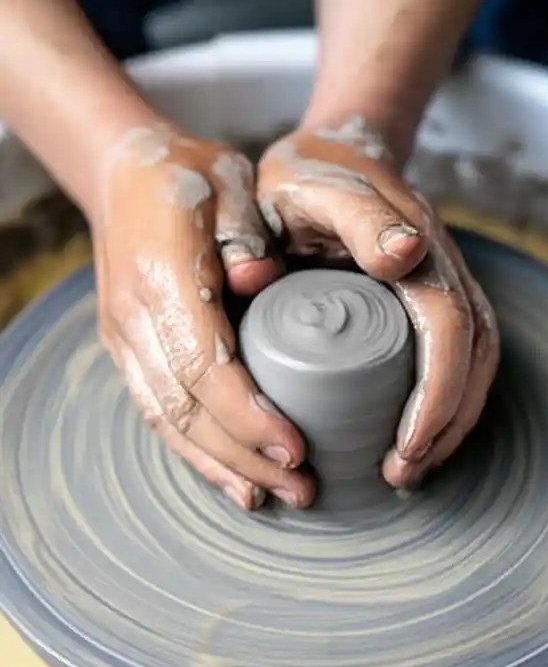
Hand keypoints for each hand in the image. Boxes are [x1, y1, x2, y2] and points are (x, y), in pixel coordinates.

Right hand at [93, 126, 313, 509]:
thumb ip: (245, 230)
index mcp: (164, 278)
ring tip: (278, 497)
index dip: (249, 414)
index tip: (297, 446)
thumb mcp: (228, 181)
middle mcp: (135, 318)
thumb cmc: (192, 174)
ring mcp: (125, 337)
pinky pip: (159, 411)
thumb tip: (258, 278)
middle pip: (185, 409)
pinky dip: (196, 451)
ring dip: (221, 466)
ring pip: (168, 420)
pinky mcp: (130, 349)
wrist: (124, 169)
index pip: (203, 365)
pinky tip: (235, 479)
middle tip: (304, 489)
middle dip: (245, 457)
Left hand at [256, 118, 498, 486]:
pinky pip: (463, 357)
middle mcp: (444, 267)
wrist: (338, 147)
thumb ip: (355, 216)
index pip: (449, 328)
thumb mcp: (312, 184)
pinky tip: (418, 438)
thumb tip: (403, 256)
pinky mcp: (440, 299)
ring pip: (479, 361)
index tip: (405, 446)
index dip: (437, 393)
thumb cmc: (310, 172)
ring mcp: (448, 282)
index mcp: (415, 245)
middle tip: (403, 474)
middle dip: (448, 423)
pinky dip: (449, 404)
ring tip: (412, 468)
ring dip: (454, 420)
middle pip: (477, 355)